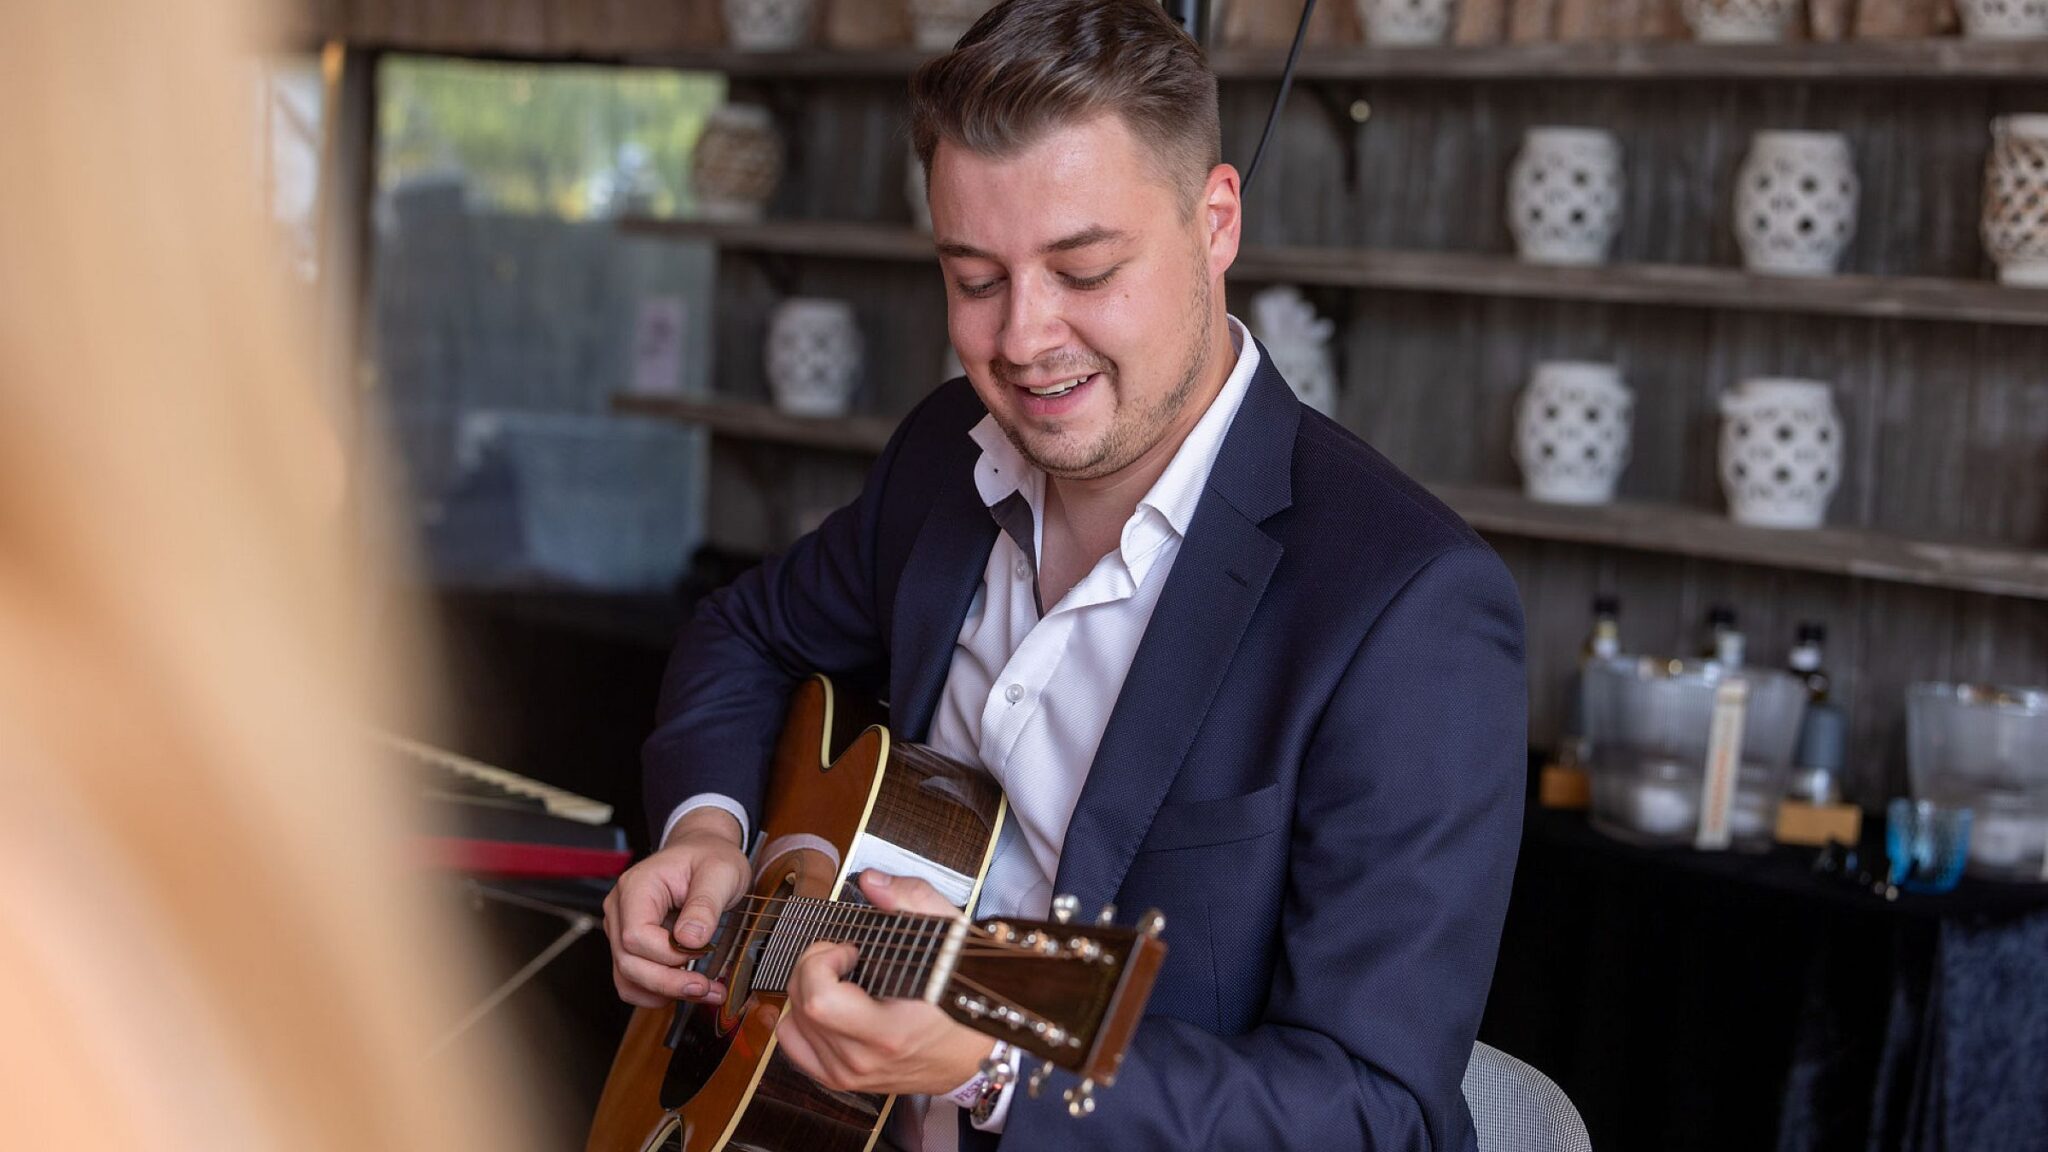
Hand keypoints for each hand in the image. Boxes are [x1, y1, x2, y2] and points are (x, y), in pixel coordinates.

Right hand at [602, 807, 751, 1007]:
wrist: (703, 852)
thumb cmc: (710, 857)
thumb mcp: (721, 872)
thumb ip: (705, 904)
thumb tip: (690, 939)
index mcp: (636, 887)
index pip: (635, 936)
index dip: (668, 954)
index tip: (702, 952)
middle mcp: (620, 909)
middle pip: (628, 962)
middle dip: (669, 982)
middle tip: (708, 989)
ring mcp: (620, 928)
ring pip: (627, 977)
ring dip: (663, 993)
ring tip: (703, 992)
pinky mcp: (630, 944)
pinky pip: (632, 980)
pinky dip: (656, 992)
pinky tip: (685, 989)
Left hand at [765, 871, 993, 1095]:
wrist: (973, 1053)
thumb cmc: (964, 999)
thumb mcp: (950, 941)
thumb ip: (911, 901)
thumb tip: (871, 881)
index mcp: (889, 1031)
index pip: (819, 999)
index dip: (823, 961)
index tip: (849, 949)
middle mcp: (863, 1059)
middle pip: (801, 1004)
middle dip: (814, 966)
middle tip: (846, 957)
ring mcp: (849, 1074)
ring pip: (792, 1023)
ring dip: (807, 990)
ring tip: (841, 981)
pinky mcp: (841, 1080)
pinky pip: (792, 1044)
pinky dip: (798, 1019)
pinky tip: (824, 1003)